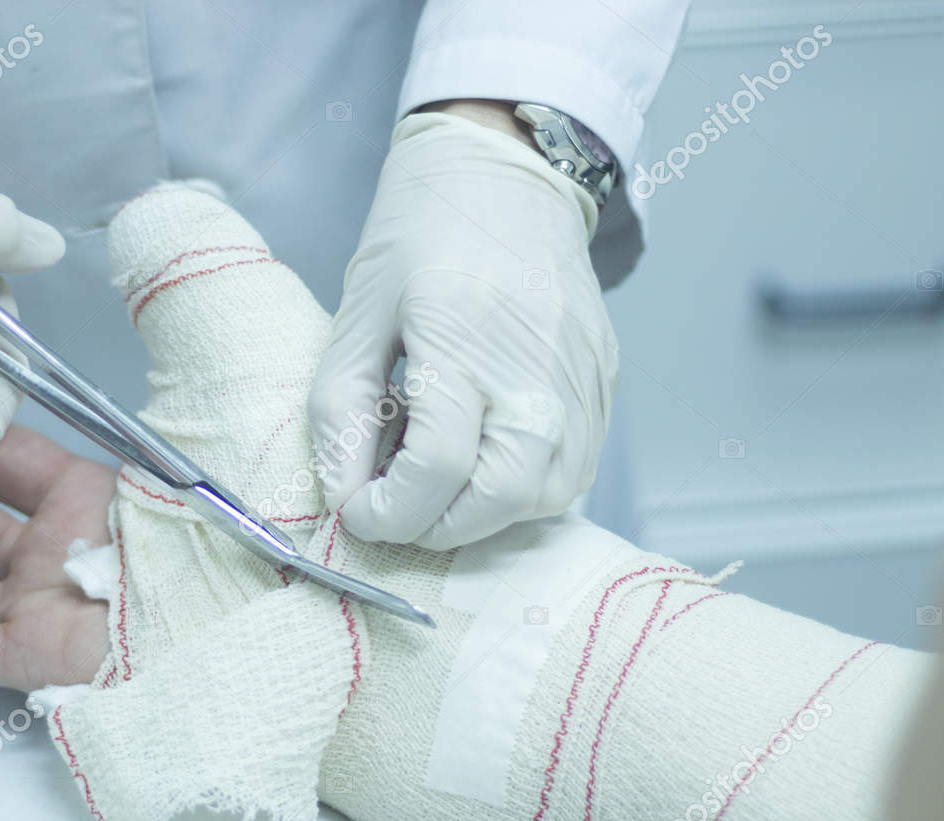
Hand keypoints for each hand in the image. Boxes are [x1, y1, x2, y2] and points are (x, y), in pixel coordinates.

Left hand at [309, 109, 617, 549]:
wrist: (507, 172)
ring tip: (441, 477)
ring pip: (544, 498)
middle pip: (499, 499)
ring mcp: (580, 380)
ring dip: (483, 512)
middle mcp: (535, 369)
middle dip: (436, 525)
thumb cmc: (420, 235)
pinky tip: (484, 452)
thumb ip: (340, 412)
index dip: (386, 510)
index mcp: (462, 339)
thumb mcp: (357, 315)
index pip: (435, 469)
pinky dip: (523, 486)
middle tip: (398, 503)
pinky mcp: (603, 384)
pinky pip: (572, 470)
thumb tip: (342, 497)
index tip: (357, 509)